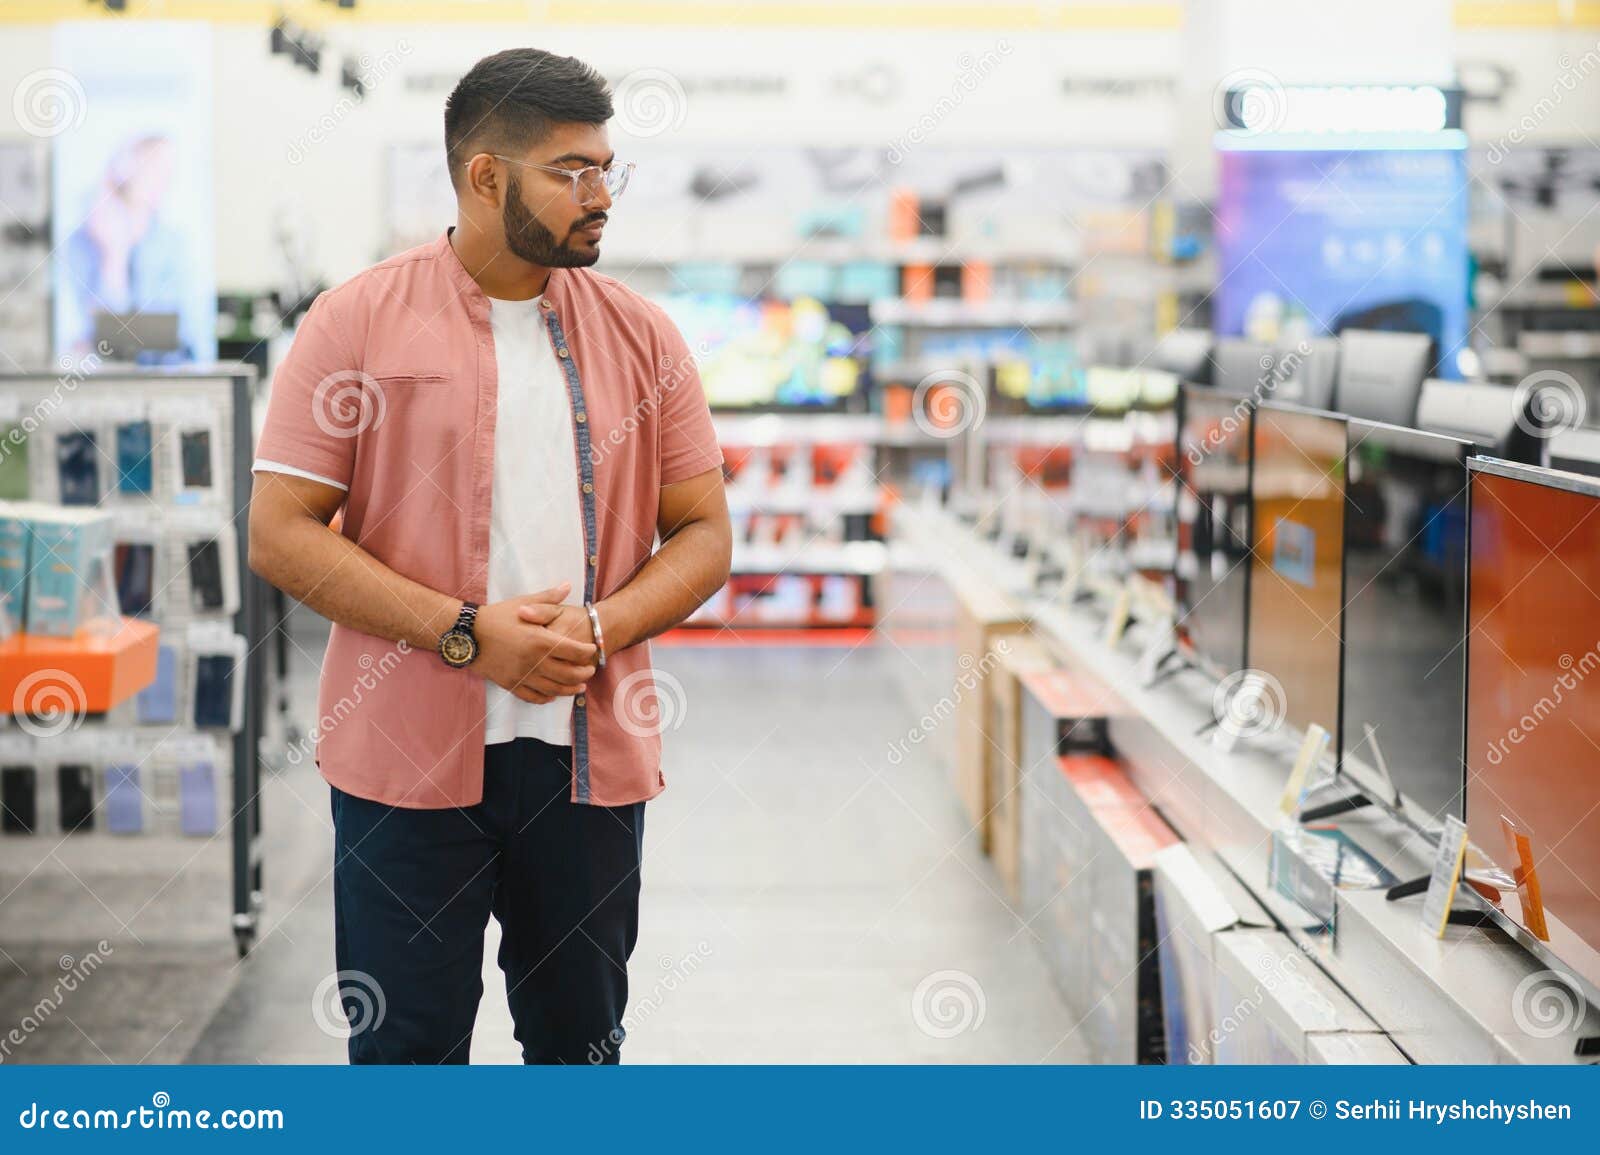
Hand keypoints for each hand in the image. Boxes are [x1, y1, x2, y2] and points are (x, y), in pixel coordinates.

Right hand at [473, 584, 596, 704]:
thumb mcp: (524, 603)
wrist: (468, 634)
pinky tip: (553, 695)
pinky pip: (534, 696)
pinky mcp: (511, 684)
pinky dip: (547, 698)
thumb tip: (568, 585)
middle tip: (590, 670)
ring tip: (579, 686)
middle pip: (570, 674)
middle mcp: (535, 661)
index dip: (588, 652)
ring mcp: (523, 675)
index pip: (576, 651)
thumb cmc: (497, 616)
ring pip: (555, 689)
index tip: (592, 649)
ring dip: (570, 689)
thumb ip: (549, 597)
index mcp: (541, 640)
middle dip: (584, 673)